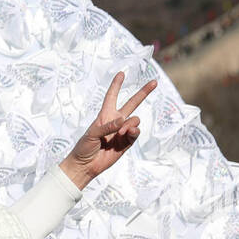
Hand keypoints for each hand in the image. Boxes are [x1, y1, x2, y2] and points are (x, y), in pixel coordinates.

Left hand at [59, 72, 156, 188]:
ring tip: (120, 133)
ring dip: (130, 124)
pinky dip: (134, 132)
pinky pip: (136, 133)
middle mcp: (116, 121)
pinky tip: (127, 134)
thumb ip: (108, 126)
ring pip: (135, 120)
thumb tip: (124, 121)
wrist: (86, 165)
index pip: (112, 97)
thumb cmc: (84, 147)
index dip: (116, 85)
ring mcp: (122, 132)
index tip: (121, 73)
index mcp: (105, 115)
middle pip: (132, 104)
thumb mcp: (92, 133)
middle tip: (154, 82)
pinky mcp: (127, 143)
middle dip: (143, 93)